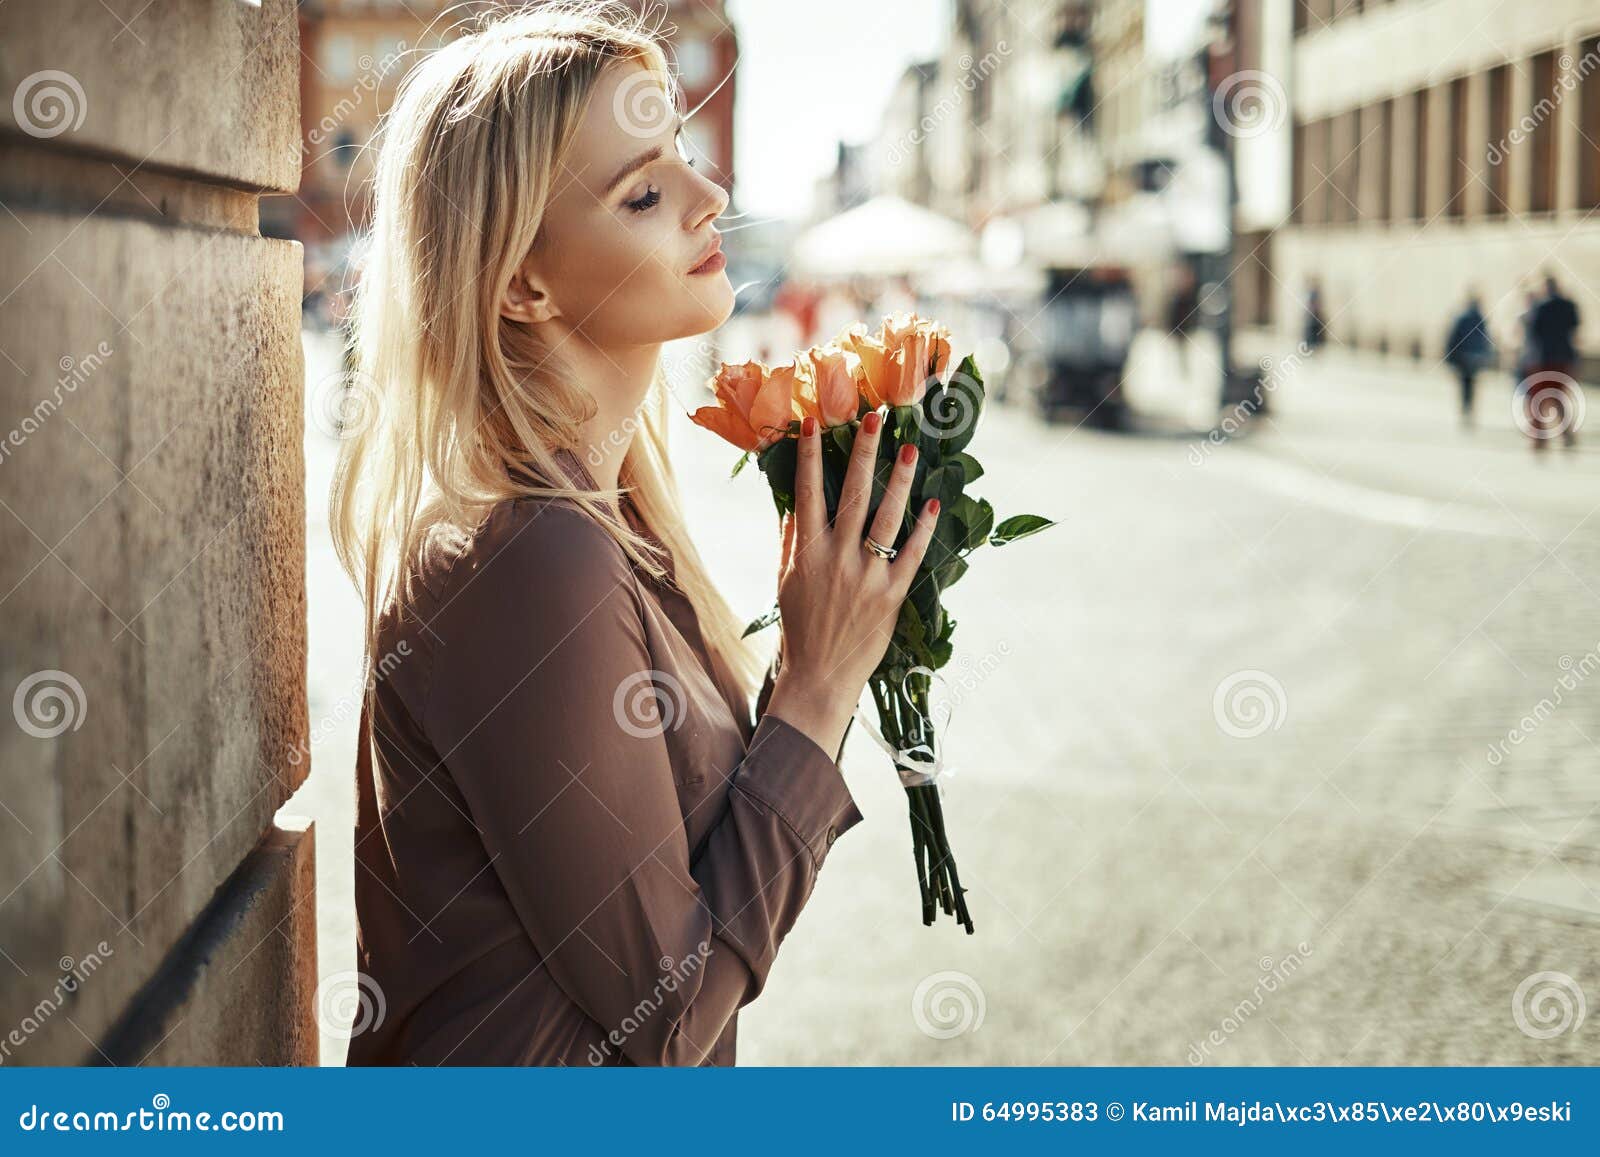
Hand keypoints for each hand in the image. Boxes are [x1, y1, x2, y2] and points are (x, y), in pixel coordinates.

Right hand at [764, 410, 938, 757]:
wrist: (820, 676)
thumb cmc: (800, 627)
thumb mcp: (786, 581)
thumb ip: (792, 540)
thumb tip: (793, 503)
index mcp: (807, 553)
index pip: (806, 493)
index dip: (808, 455)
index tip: (812, 422)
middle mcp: (837, 559)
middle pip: (851, 495)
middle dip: (862, 453)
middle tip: (873, 418)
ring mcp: (867, 577)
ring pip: (886, 518)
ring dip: (899, 480)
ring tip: (910, 448)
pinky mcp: (892, 596)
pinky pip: (911, 555)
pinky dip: (922, 529)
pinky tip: (931, 504)